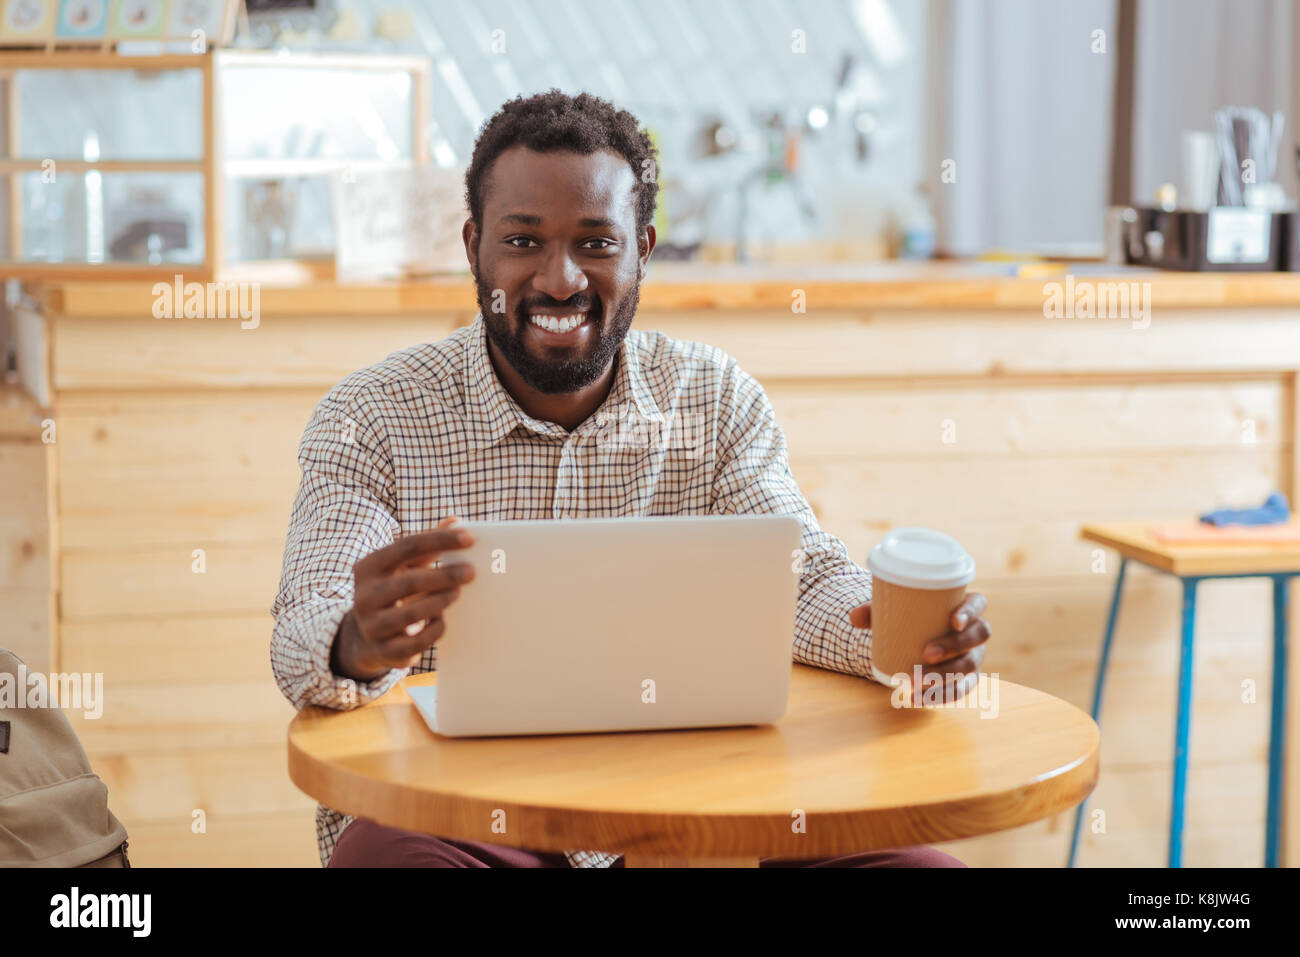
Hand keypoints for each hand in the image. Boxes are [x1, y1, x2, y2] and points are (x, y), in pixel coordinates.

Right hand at [332, 516, 475, 681]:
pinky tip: (443, 620)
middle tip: (471, 572)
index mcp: (368, 567)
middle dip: (443, 576)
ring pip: (411, 614)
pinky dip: (434, 630)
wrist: (366, 636)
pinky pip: (415, 643)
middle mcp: (364, 596)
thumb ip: (427, 544)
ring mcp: (371, 626)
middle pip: (409, 582)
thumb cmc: (394, 590)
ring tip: (458, 592)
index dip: (439, 540)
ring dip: (440, 602)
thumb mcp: (402, 566)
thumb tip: (456, 520)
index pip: (407, 546)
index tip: (469, 538)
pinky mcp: (383, 652)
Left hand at [848, 592, 990, 701]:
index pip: (979, 604)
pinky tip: (918, 699)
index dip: (971, 612)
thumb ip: (874, 611)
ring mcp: (974, 656)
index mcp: (964, 607)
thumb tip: (854, 617)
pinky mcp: (966, 679)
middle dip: (953, 646)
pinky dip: (939, 697)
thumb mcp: (894, 610)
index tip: (954, 621)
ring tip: (915, 682)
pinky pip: (960, 690)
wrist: (916, 641)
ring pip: (969, 667)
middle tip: (926, 654)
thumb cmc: (909, 619)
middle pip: (977, 637)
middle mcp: (975, 632)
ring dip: (943, 676)